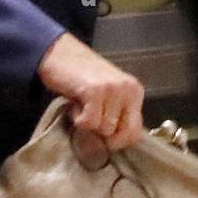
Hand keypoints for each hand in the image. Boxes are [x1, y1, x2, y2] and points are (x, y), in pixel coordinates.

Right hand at [37, 31, 144, 150]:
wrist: (61, 53)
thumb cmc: (82, 77)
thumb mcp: (109, 94)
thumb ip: (117, 113)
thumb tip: (115, 145)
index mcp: (135, 91)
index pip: (135, 132)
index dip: (117, 141)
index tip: (101, 134)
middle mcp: (129, 89)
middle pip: (123, 134)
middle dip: (104, 136)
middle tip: (90, 119)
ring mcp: (113, 89)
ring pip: (104, 130)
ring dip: (88, 124)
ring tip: (82, 105)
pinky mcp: (95, 90)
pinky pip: (89, 122)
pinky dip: (78, 119)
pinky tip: (76, 104)